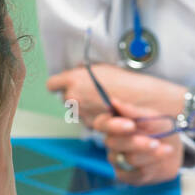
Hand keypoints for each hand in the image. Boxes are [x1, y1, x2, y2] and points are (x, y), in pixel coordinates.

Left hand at [46, 63, 184, 128]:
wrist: (142, 102)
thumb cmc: (125, 82)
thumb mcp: (104, 68)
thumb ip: (86, 71)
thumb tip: (79, 68)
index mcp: (74, 80)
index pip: (52, 84)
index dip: (58, 84)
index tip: (63, 83)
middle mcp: (74, 99)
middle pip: (65, 98)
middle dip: (75, 95)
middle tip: (89, 91)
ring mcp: (82, 114)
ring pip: (77, 111)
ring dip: (85, 107)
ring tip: (102, 101)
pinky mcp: (92, 126)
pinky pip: (89, 120)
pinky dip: (95, 117)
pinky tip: (107, 110)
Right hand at [93, 100, 184, 185]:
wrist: (174, 149)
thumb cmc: (160, 129)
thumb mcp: (152, 117)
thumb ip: (133, 112)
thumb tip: (114, 102)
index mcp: (114, 125)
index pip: (101, 124)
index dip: (113, 125)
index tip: (131, 125)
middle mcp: (112, 143)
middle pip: (114, 143)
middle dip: (138, 143)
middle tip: (156, 141)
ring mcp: (117, 161)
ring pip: (128, 159)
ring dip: (151, 154)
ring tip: (166, 149)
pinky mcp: (126, 176)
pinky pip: (136, 174)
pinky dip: (153, 166)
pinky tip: (161, 160)